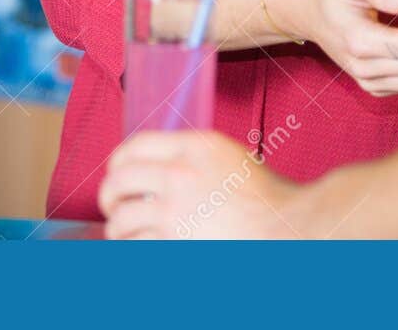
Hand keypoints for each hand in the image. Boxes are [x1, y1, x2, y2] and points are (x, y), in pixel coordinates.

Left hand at [100, 130, 295, 238]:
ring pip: (121, 220)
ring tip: (124, 236)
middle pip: (118, 181)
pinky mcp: (174, 243)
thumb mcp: (231, 158)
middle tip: (113, 208)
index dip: (118, 162)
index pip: (135, 145)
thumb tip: (161, 168)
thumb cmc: (269, 199)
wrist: (288, 229)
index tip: (116, 173)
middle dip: (109, 198)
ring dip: (118, 231)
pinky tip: (141, 251)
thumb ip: (196, 158)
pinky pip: (137, 248)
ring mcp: (175, 210)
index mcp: (196, 146)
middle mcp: (180, 173)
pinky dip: (134, 252)